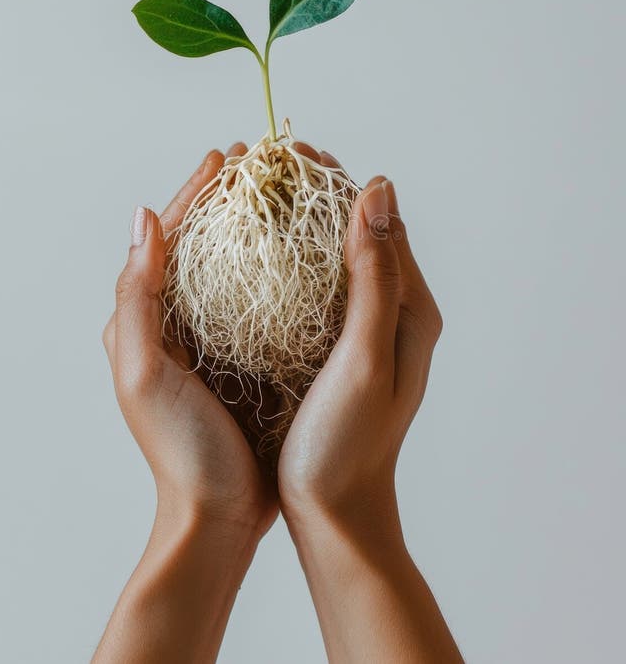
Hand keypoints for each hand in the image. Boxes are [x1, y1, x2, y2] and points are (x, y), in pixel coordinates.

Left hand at [102, 145, 277, 537]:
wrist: (215, 514)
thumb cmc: (179, 448)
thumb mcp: (142, 371)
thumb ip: (136, 296)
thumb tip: (144, 218)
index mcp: (144, 319)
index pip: (166, 237)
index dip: (195, 192)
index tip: (226, 157)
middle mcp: (173, 323)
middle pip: (201, 244)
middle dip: (228, 200)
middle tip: (262, 164)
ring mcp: (209, 340)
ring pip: (231, 268)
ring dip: (255, 228)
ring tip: (286, 195)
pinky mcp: (242, 358)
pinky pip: (257, 300)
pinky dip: (277, 271)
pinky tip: (305, 255)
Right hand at [278, 172, 442, 528]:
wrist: (337, 515)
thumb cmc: (349, 444)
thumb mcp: (365, 356)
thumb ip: (376, 275)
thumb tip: (377, 189)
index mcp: (411, 308)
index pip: (377, 219)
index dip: (335, 177)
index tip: (288, 149)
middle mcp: (394, 312)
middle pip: (356, 230)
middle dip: (312, 190)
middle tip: (264, 162)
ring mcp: (364, 331)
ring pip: (332, 256)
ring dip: (297, 221)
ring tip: (254, 193)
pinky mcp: (336, 349)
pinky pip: (315, 287)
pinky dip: (288, 260)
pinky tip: (252, 255)